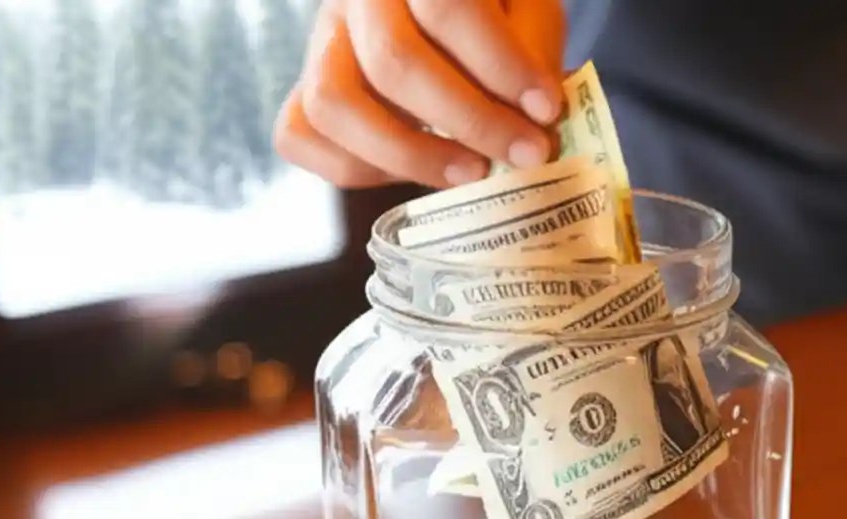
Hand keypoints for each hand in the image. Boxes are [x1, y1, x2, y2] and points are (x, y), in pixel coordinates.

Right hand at [273, 0, 566, 189]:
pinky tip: (416, 174)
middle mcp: (355, 0)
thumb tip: (538, 119)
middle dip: (471, 120)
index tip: (547, 110)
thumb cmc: (493, 15)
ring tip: (474, 174)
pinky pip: (299, 136)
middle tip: (525, 153)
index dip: (501, 65)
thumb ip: (534, 54)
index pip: (445, 7)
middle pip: (392, 62)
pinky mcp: (304, 94)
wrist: (447, 17)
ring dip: (411, 155)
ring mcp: (320, 47)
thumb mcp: (526, 14)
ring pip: (333, 104)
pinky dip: (357, 168)